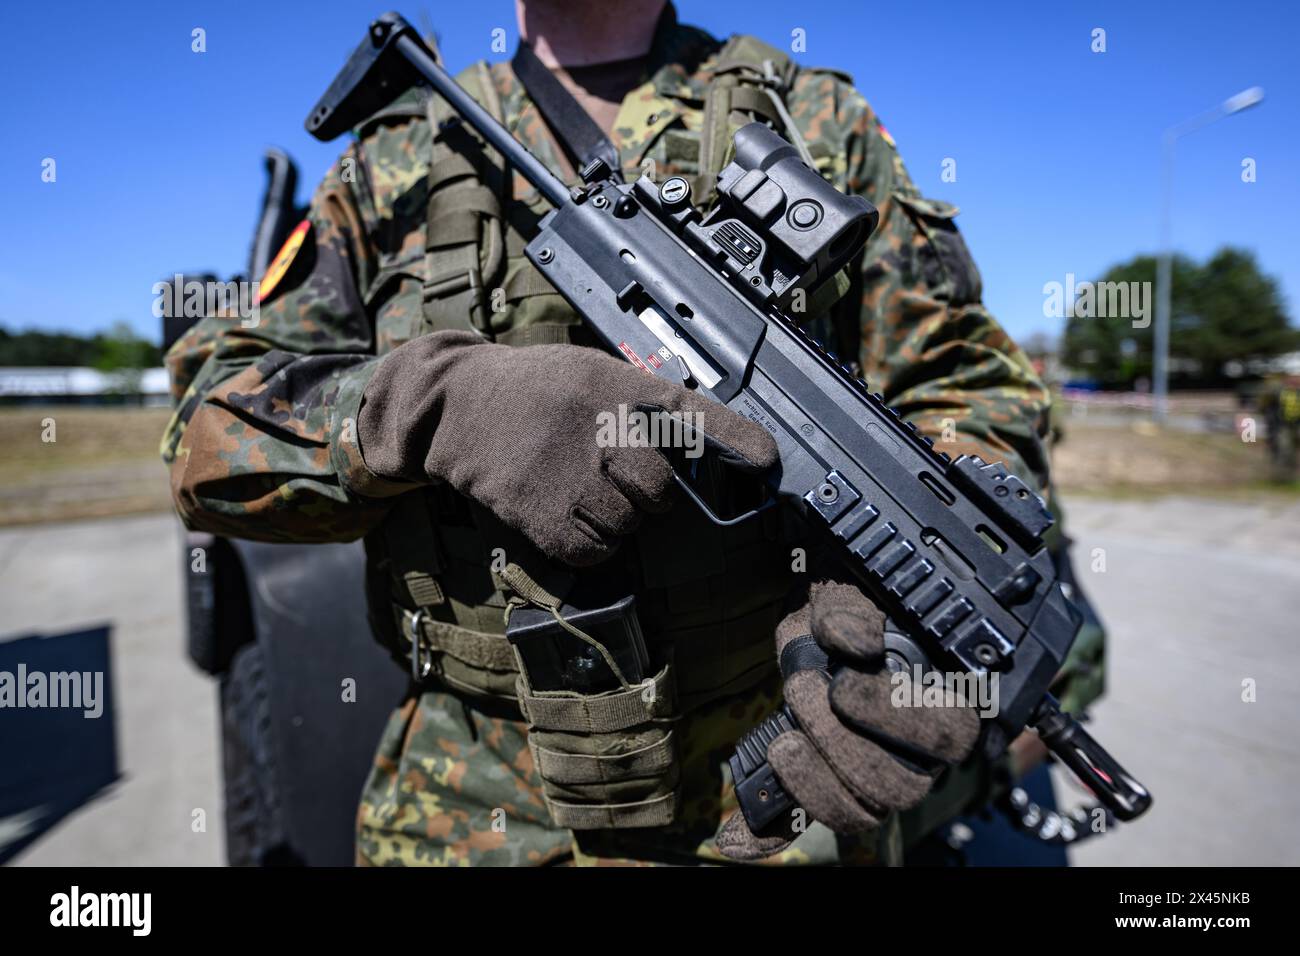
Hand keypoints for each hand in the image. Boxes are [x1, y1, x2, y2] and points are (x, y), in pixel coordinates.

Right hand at [356, 330, 777, 565]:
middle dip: (648, 495)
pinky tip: (568, 516)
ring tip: (583, 492)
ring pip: (627, 524)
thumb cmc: (533, 390)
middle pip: (659, 489)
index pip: (688, 411)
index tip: (768, 460)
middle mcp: (594, 428)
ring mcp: (565, 472)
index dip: (733, 437)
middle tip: (618, 478)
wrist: (454, 404)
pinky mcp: (536, 511)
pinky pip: (592, 550)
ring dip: (615, 520)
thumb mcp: (588, 373)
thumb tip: (693, 445)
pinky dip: (589, 544)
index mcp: (613, 387)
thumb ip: (638, 403)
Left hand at [717, 581, 980, 860]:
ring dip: (815, 782)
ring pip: (861, 813)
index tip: (842, 685)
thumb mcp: (843, 595)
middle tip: (802, 693)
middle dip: (842, 744)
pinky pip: (802, 827)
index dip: (895, 717)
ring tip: (784, 742)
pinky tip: (734, 838)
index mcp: (940, 705)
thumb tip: (851, 644)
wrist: (818, 628)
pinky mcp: (823, 791)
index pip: (948, 734)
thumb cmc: (841, 614)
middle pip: (900, 787)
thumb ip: (848, 610)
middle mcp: (917, 755)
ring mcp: (872, 780)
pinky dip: (768, 834)